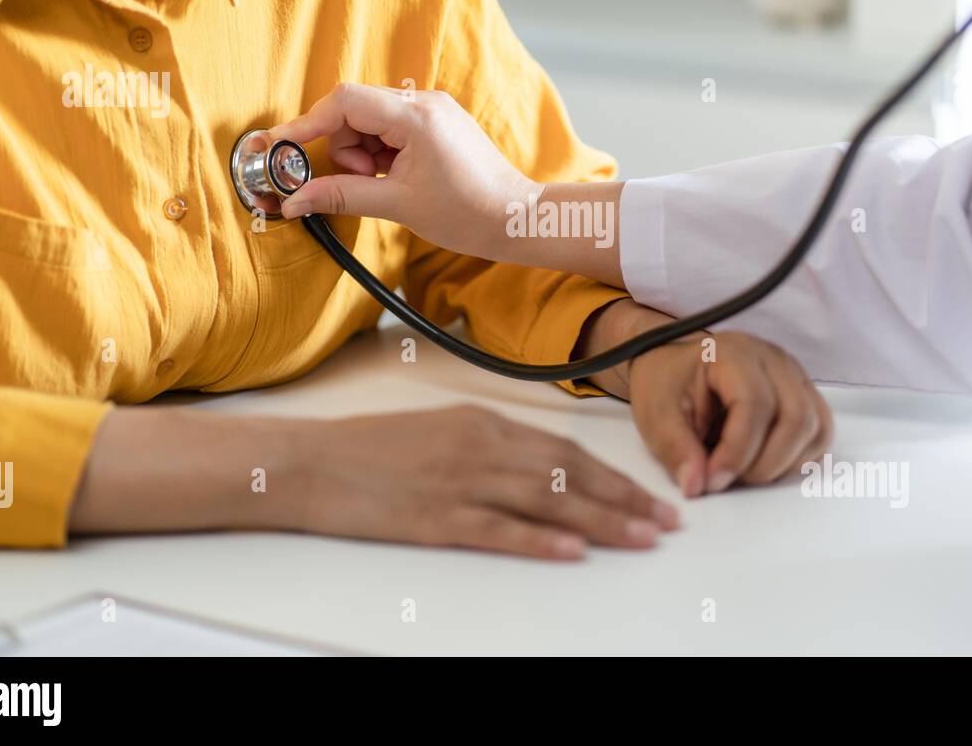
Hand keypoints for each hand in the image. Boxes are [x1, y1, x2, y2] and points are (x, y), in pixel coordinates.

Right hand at [269, 83, 534, 258]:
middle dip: (344, 147)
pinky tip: (394, 178)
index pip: (344, 102)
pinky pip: (390, 129)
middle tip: (361, 181)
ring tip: (386, 185)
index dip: (307, 123)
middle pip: (354, 109)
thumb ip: (342, 195)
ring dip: (362, 154)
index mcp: (417, 116)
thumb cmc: (469, 213)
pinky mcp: (437, 124)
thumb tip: (295, 201)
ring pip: (370, 121)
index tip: (280, 145)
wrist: (517, 219)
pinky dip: (380, 153)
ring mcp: (433, 111)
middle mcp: (425, 103)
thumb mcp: (398, 205)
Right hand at [290, 404, 679, 558]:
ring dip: (600, 519)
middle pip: (568, 473)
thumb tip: (535, 463)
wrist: (306, 462)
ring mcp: (459, 481)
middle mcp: (480, 446)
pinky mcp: (435, 517)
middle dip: (624, 499)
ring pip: (546, 499)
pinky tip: (572, 550)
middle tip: (666, 522)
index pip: (565, 449)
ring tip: (642, 538)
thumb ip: (486, 443)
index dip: (612, 474)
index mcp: (482, 421)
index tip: (647, 495)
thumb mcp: (436, 428)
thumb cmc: (366, 448)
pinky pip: (498, 530)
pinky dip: (539, 540)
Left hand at [629, 332, 832, 496]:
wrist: (674, 369)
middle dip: (765, 463)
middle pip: (796, 417)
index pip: (755, 403)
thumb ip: (675, 448)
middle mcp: (772, 360)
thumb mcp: (655, 414)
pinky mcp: (803, 396)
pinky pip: (820, 432)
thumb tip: (697, 484)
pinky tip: (766, 464)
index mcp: (733, 354)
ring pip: (815, 427)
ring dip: (784, 464)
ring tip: (745, 472)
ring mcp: (793, 376)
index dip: (737, 451)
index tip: (713, 479)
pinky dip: (799, 459)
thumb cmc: (667, 384)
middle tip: (729, 479)